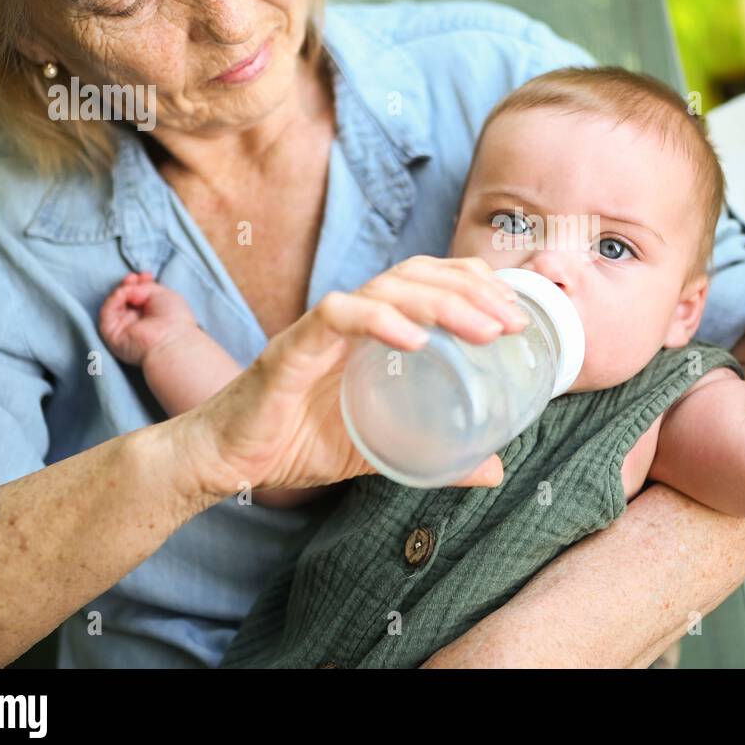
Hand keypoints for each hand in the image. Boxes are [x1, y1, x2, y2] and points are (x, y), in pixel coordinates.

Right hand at [99, 271, 197, 365]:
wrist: (172, 340)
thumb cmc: (175, 319)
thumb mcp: (162, 294)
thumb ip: (144, 287)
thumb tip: (129, 288)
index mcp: (150, 316)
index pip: (138, 298)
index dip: (138, 284)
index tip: (145, 275)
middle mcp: (136, 324)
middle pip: (124, 300)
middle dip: (127, 285)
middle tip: (134, 277)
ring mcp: (123, 329)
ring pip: (113, 304)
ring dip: (120, 290)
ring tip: (131, 283)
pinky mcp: (111, 335)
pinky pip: (107, 313)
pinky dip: (113, 298)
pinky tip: (123, 292)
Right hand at [180, 256, 529, 498]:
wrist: (227, 461)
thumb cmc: (297, 443)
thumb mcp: (382, 451)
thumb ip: (437, 457)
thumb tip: (495, 469)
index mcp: (372, 330)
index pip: (429, 281)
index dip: (474, 283)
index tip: (517, 311)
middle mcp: (350, 318)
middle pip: (417, 275)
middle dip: (472, 290)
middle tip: (516, 322)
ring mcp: (321, 329)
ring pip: (386, 287)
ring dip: (443, 302)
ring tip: (486, 329)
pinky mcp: (292, 349)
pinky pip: (336, 316)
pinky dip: (379, 321)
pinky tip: (417, 341)